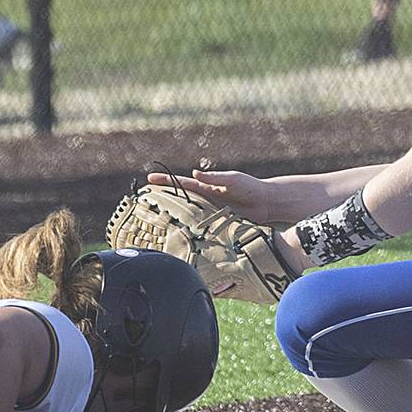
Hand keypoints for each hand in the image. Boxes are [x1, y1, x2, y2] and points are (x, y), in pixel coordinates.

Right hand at [146, 168, 282, 225]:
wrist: (267, 203)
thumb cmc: (251, 187)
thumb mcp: (232, 180)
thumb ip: (214, 178)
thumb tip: (194, 174)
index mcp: (206, 186)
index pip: (181, 183)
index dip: (165, 181)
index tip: (148, 179)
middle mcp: (205, 199)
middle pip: (179, 199)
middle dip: (162, 198)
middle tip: (144, 201)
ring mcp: (210, 211)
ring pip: (188, 215)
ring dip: (174, 217)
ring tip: (155, 222)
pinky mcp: (218, 223)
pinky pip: (201, 228)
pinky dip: (191, 231)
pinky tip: (182, 238)